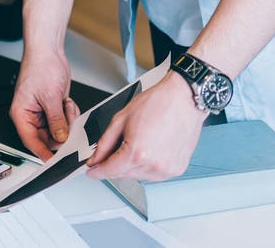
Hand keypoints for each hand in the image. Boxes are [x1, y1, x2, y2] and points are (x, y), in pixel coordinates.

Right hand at [10, 50, 79, 160]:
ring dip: (67, 121)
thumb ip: (56, 121)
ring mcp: (42, 112)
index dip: (43, 154)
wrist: (48, 50)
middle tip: (69, 124)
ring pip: (57, 131)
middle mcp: (31, 116)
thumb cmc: (40, 66)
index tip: (55, 163)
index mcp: (21, 114)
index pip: (31, 142)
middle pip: (47, 138)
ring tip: (66, 105)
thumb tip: (61, 139)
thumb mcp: (50, 97)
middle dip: (61, 132)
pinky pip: (63, 121)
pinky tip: (67, 102)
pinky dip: (69, 114)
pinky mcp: (53, 107)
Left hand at [86, 71, 206, 181]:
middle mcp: (153, 166)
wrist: (183, 98)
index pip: (110, 171)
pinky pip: (154, 174)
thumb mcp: (122, 118)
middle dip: (115, 163)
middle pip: (123, 174)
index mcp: (137, 153)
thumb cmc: (157, 103)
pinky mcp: (176, 169)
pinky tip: (151, 147)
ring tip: (141, 140)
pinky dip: (148, 165)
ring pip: (138, 176)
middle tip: (118, 145)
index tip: (92, 171)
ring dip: (133, 164)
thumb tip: (96, 158)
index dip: (98, 171)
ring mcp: (166, 170)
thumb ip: (105, 142)